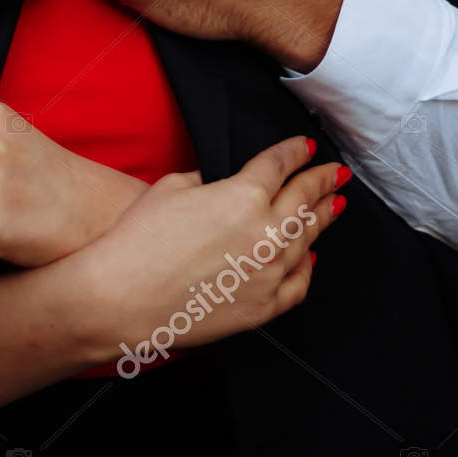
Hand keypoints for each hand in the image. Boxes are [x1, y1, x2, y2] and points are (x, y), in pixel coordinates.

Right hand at [80, 136, 348, 367]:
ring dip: (323, 217)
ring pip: (308, 238)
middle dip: (322, 180)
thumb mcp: (173, 187)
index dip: (296, 152)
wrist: (121, 298)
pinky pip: (299, 283)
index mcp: (243, 194)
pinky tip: (312, 255)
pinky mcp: (263, 307)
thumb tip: (225, 185)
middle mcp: (266, 232)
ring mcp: (269, 273)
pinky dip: (308, 266)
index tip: (306, 148)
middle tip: (336, 172)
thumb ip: (211, 181)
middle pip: (305, 198)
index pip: (280, 164)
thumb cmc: (138, 240)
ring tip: (334, 205)